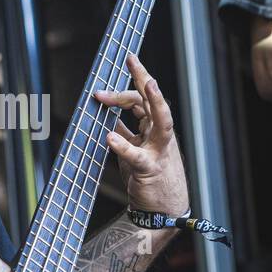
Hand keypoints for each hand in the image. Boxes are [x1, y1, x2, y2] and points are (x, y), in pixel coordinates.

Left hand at [93, 53, 189, 213]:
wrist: (162, 212)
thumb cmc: (150, 180)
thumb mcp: (135, 151)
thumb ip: (125, 132)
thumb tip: (108, 117)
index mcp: (155, 130)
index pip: (147, 98)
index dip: (138, 78)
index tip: (128, 59)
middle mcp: (161, 136)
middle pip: (152, 102)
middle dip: (137, 83)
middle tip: (116, 74)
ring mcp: (159, 151)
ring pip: (162, 121)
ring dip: (153, 102)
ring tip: (145, 86)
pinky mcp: (150, 170)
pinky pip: (137, 155)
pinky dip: (123, 146)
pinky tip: (109, 138)